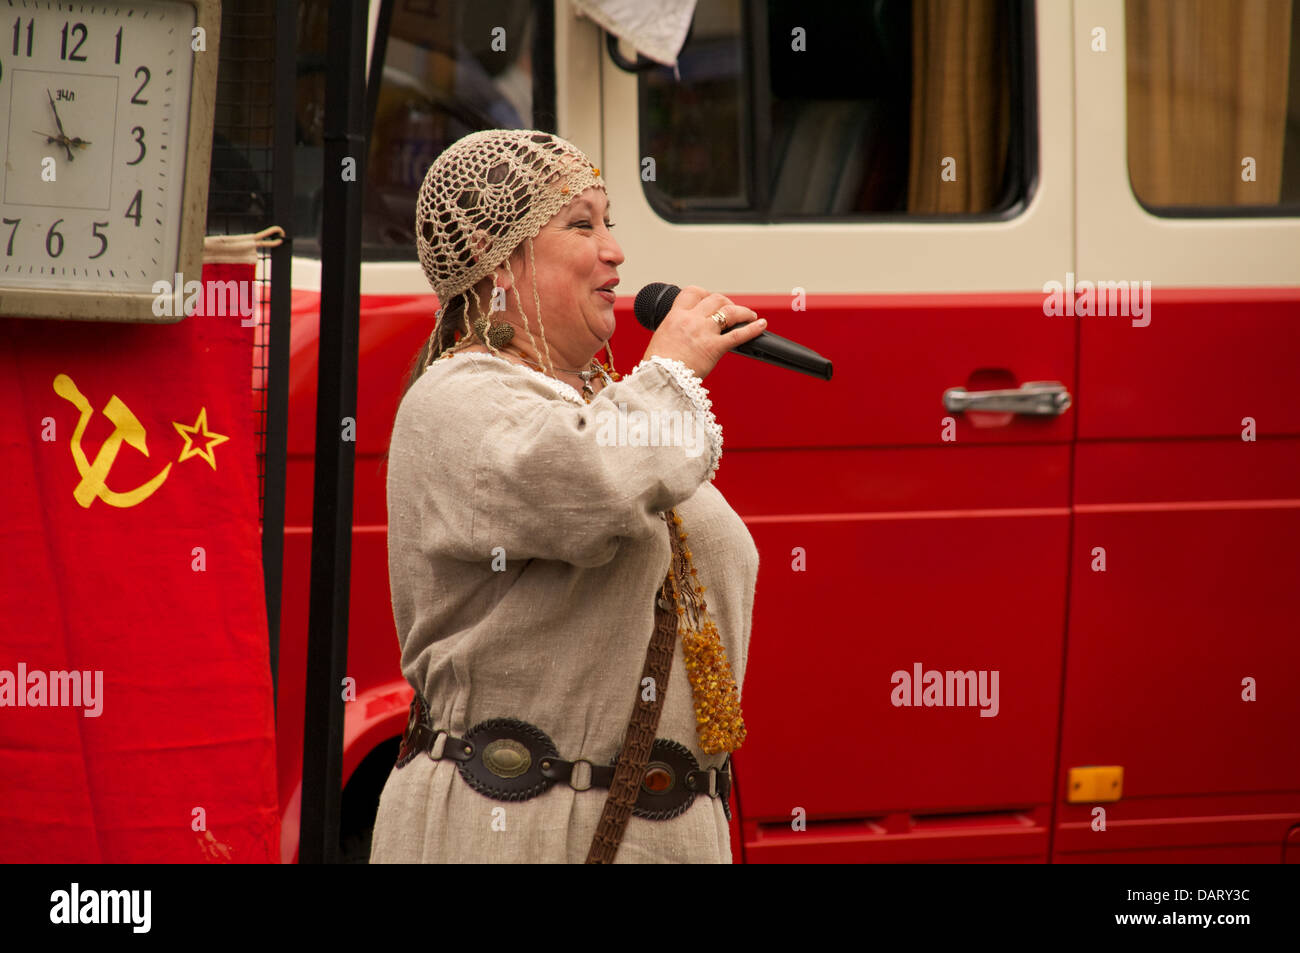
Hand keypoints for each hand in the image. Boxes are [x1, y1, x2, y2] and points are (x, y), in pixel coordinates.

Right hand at [641, 286, 765, 380]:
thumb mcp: (661, 339)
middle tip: (731, 310)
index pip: (692, 293)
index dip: (704, 294)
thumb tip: (681, 335)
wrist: (660, 379)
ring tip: (750, 316)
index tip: (710, 299)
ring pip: (730, 312)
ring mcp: (705, 333)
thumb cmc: (657, 366)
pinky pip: (738, 335)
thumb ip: (674, 331)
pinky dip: (753, 329)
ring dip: (743, 311)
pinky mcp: (715, 348)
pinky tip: (761, 325)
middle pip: (715, 299)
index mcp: (675, 316)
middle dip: (726, 302)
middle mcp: (691, 320)